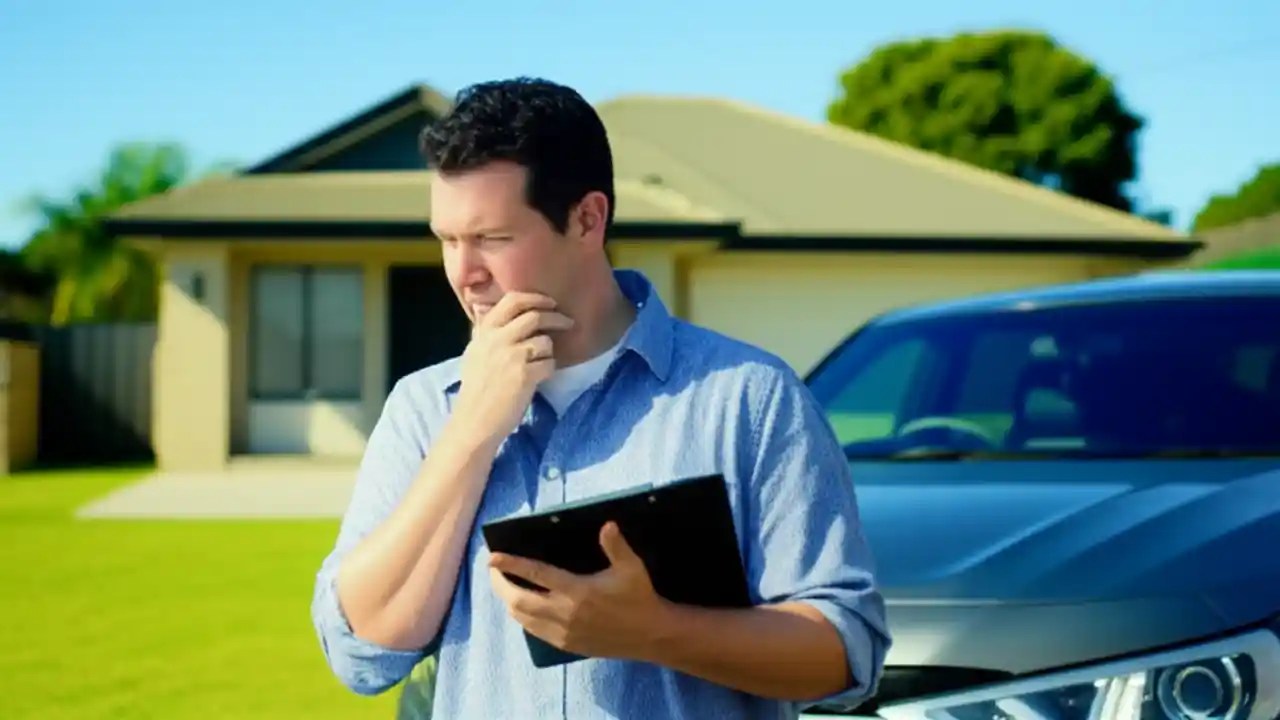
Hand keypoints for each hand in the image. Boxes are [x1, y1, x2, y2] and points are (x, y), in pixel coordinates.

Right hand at [453, 292, 573, 447]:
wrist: (474, 421)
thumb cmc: (476, 388)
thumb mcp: (473, 353)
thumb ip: (480, 329)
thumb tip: (480, 306)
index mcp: (484, 332)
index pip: (512, 301)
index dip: (535, 297)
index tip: (550, 302)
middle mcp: (497, 340)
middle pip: (534, 316)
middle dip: (555, 317)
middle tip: (567, 321)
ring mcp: (511, 357)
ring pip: (544, 341)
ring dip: (549, 350)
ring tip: (542, 361)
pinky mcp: (524, 375)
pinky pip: (549, 363)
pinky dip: (549, 368)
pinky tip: (541, 376)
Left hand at [488, 521, 669, 660]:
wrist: (649, 635)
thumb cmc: (638, 597)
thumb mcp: (632, 568)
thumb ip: (616, 546)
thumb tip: (607, 525)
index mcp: (577, 591)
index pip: (535, 575)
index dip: (511, 564)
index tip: (492, 557)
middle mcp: (565, 613)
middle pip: (518, 600)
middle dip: (500, 584)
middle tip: (493, 570)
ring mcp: (563, 632)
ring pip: (522, 618)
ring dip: (508, 601)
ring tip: (503, 585)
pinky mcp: (565, 644)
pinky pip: (533, 631)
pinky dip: (521, 617)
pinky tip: (521, 606)